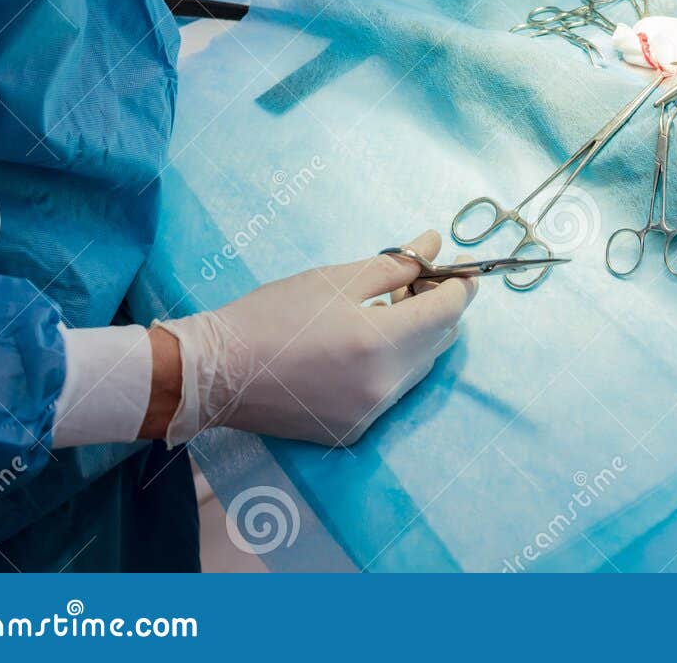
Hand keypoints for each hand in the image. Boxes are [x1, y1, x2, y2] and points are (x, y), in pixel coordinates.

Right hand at [153, 230, 474, 446]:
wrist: (215, 373)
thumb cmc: (272, 315)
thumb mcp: (337, 278)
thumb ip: (396, 265)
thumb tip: (434, 245)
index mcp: (382, 342)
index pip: (450, 311)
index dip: (461, 285)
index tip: (461, 267)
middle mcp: (385, 386)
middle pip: (440, 341)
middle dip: (437, 307)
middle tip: (412, 282)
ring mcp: (371, 414)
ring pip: (419, 367)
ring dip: (415, 336)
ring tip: (383, 309)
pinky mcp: (354, 430)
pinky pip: (392, 391)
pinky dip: (391, 364)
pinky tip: (361, 345)